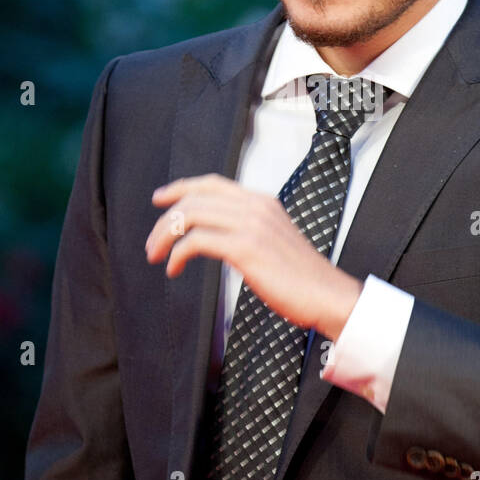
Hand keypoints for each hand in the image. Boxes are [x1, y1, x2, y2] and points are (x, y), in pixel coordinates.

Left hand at [145, 173, 363, 341]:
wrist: (327, 295)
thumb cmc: (302, 278)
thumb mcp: (274, 242)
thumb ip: (249, 230)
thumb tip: (217, 236)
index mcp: (262, 202)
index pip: (213, 184)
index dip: (181, 187)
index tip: (161, 198)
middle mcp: (256, 206)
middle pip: (195, 198)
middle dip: (165, 219)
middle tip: (152, 242)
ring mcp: (251, 225)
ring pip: (191, 216)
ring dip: (165, 236)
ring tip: (156, 255)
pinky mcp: (246, 247)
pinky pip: (197, 241)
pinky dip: (178, 254)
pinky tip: (174, 269)